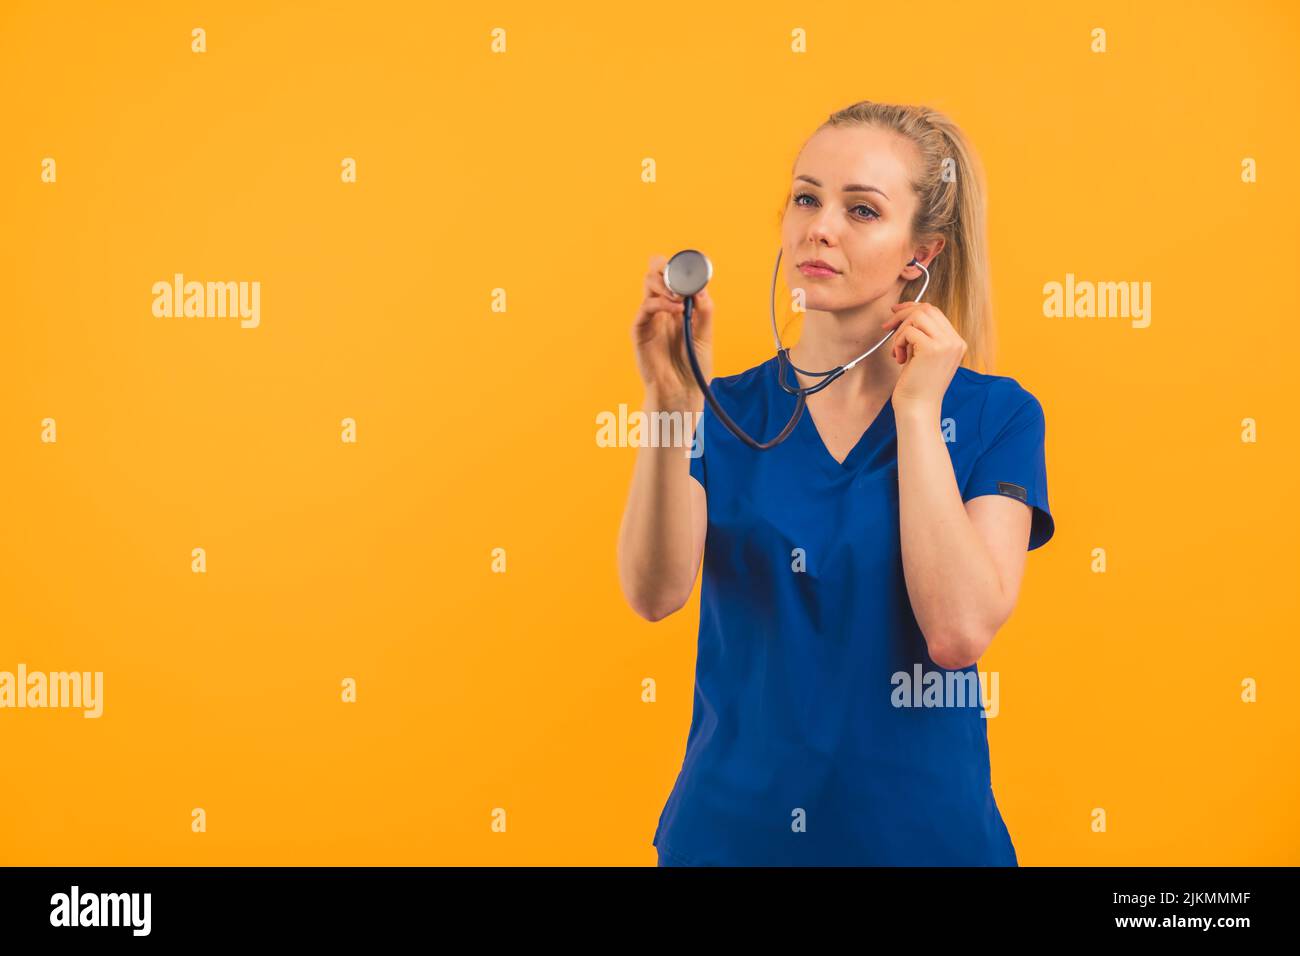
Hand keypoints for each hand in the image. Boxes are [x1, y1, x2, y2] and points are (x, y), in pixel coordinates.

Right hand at [631, 254, 712, 407]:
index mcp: (679, 307)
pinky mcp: (640, 331)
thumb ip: (704, 311)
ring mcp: (650, 318)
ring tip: (680, 297)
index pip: (674, 276)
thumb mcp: (705, 335)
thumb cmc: (694, 367)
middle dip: (668, 269)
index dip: (680, 268)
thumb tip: (701, 287)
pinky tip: (678, 310)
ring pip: (648, 283)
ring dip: (664, 283)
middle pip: (657, 273)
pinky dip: (661, 303)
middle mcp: (663, 308)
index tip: (694, 271)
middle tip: (683, 282)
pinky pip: (645, 308)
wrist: (682, 392)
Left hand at [879, 301, 966, 415]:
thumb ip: (922, 334)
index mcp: (956, 342)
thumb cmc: (917, 385)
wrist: (918, 408)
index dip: (912, 308)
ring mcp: (946, 344)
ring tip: (897, 351)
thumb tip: (905, 310)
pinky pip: (909, 331)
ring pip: (917, 316)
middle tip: (888, 327)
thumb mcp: (923, 354)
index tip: (895, 313)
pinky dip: (898, 342)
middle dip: (902, 314)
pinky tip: (899, 359)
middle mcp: (955, 341)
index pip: (935, 312)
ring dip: (900, 331)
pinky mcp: (933, 349)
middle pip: (926, 309)